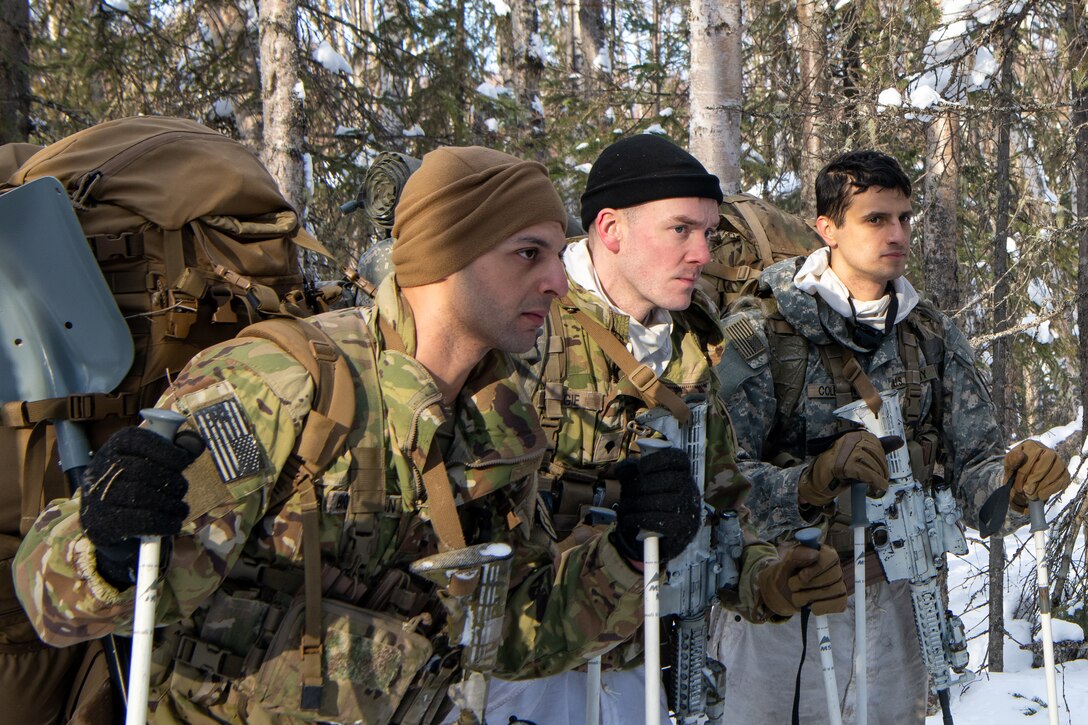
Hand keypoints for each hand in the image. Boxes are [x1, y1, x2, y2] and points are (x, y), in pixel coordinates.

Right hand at [80, 426, 202, 585]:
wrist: (105, 519)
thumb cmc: (135, 481)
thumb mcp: (150, 459)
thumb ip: (174, 450)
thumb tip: (196, 443)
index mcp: (116, 445)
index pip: (141, 441)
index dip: (168, 451)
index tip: (184, 462)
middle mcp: (101, 467)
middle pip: (143, 470)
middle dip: (171, 481)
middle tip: (182, 489)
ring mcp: (99, 496)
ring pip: (141, 495)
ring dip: (170, 503)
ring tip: (181, 508)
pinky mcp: (104, 523)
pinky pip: (140, 521)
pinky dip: (164, 522)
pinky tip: (174, 523)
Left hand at [611, 447, 701, 562]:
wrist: (658, 540)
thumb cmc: (651, 506)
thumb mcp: (641, 485)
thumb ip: (631, 473)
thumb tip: (620, 469)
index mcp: (683, 474)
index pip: (678, 458)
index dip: (659, 460)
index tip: (641, 467)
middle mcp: (691, 489)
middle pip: (666, 479)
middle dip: (640, 486)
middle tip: (626, 493)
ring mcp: (689, 509)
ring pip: (660, 500)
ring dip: (636, 504)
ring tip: (625, 507)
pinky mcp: (683, 528)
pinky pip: (658, 520)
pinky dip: (639, 519)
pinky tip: (630, 519)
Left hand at [756, 543, 846, 616]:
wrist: (782, 592)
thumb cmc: (787, 572)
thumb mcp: (786, 562)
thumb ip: (797, 555)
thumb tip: (815, 554)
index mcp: (824, 553)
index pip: (830, 557)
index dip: (816, 568)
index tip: (801, 575)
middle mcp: (835, 567)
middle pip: (831, 576)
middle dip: (807, 584)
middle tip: (793, 586)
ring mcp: (839, 584)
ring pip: (831, 591)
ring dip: (807, 596)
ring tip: (797, 595)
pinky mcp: (839, 600)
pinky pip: (838, 604)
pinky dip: (819, 607)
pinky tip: (810, 605)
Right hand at [800, 430, 888, 505]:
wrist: (818, 479)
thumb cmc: (838, 466)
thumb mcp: (859, 455)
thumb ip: (877, 448)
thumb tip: (899, 441)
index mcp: (854, 434)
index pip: (876, 443)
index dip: (882, 458)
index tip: (882, 468)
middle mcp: (850, 439)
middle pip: (876, 453)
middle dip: (882, 468)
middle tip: (882, 479)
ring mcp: (847, 451)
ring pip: (872, 464)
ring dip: (879, 477)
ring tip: (880, 485)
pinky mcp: (845, 465)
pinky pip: (867, 473)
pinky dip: (875, 482)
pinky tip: (878, 488)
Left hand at [1005, 440, 1069, 511]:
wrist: (1024, 482)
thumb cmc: (1015, 472)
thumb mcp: (1009, 466)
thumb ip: (1012, 461)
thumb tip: (1020, 455)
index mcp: (1032, 445)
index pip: (1031, 456)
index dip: (1024, 473)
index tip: (1018, 486)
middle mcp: (1048, 451)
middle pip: (1046, 462)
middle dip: (1035, 479)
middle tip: (1026, 491)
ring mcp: (1059, 462)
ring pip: (1056, 471)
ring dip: (1042, 486)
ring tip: (1031, 495)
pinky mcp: (1065, 473)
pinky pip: (1062, 480)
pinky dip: (1050, 490)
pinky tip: (1041, 495)